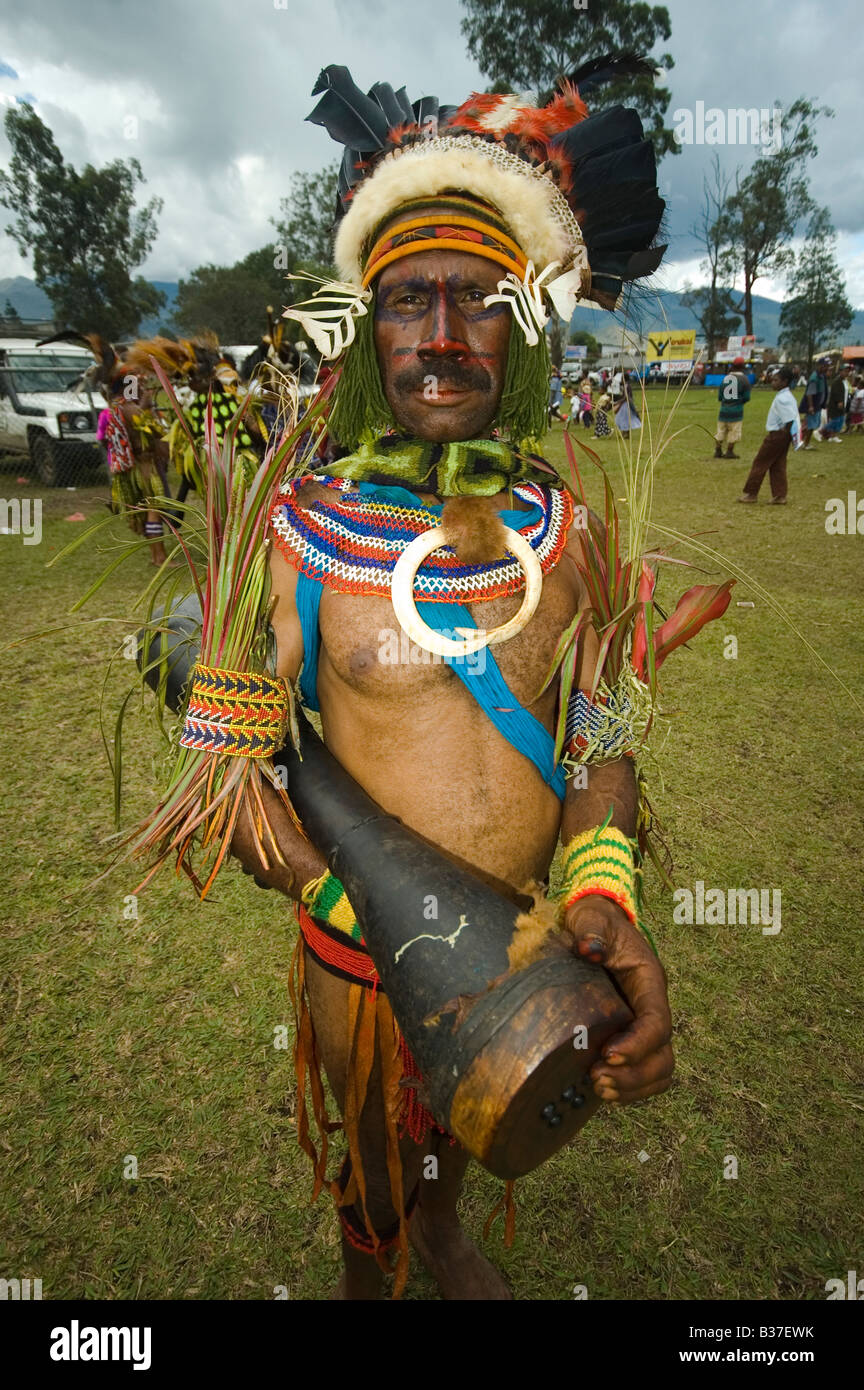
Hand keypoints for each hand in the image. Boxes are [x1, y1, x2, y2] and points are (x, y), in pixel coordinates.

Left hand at [562, 893, 673, 1104]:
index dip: (638, 1045)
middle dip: (634, 1075)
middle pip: (662, 1056)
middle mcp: (650, 1007)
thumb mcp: (590, 916)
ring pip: (657, 1070)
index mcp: (648, 981)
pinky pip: (641, 1073)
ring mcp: (640, 1025)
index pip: (657, 1023)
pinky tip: (599, 1092)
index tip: (608, 1055)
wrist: (591, 926)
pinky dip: (627, 1089)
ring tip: (597, 1090)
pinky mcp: (625, 1037)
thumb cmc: (592, 921)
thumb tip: (590, 949)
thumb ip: (592, 928)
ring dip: (632, 1088)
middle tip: (596, 1079)